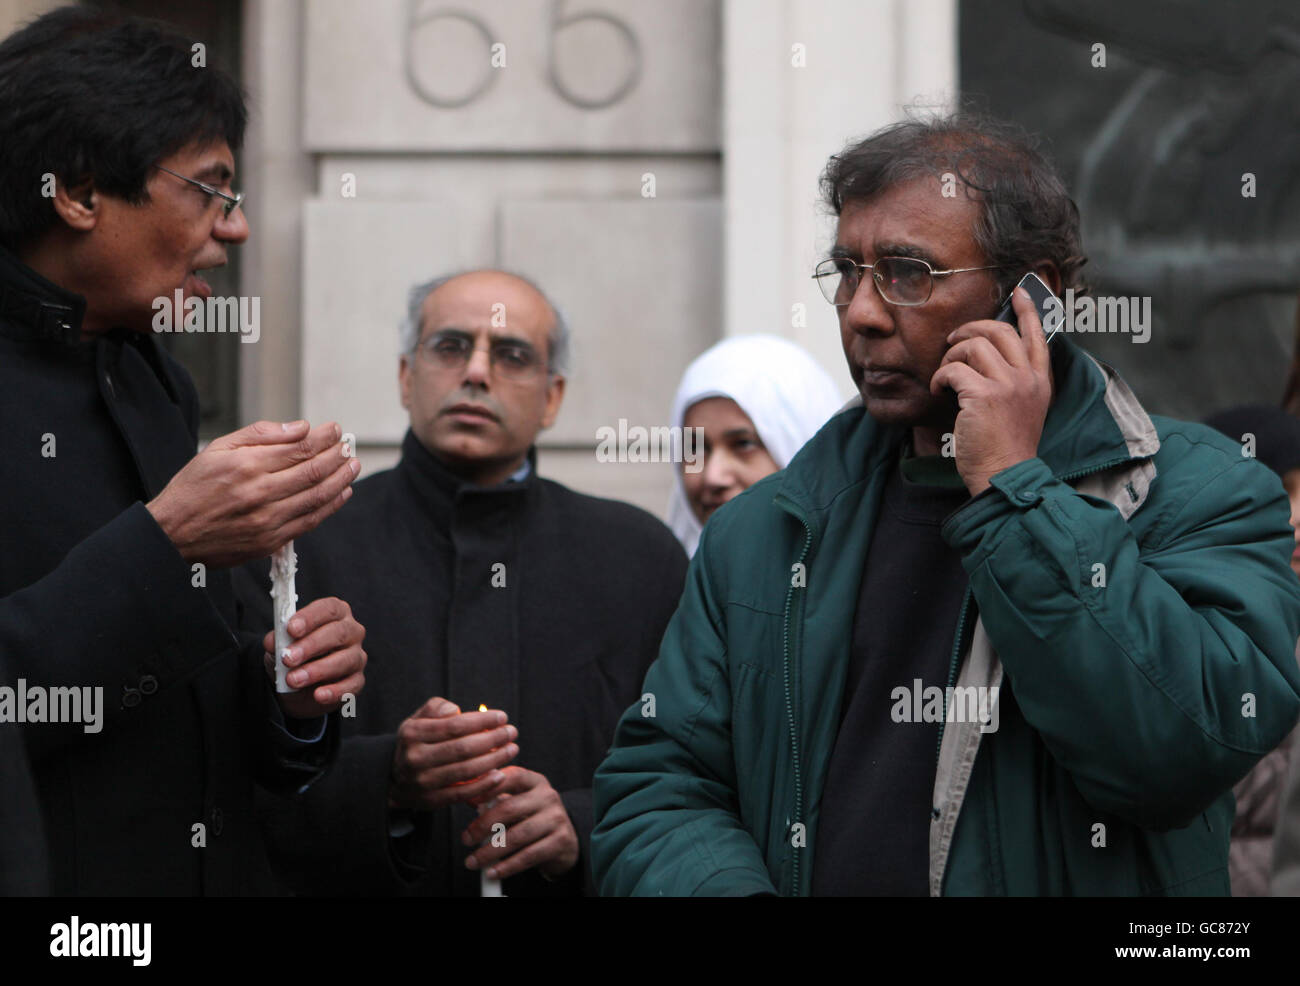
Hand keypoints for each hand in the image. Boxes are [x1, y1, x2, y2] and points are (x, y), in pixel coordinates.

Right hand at [147, 420, 359, 566]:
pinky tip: (342, 492)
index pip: (299, 448)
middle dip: (337, 456)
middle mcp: (260, 492)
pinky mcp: (271, 540)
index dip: (323, 438)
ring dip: (341, 479)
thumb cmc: (193, 489)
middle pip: (313, 471)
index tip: (335, 430)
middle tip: (348, 446)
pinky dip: (331, 505)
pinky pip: (310, 521)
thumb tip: (299, 428)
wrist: (172, 535)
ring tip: (352, 465)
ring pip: (317, 496)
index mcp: (246, 466)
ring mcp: (268, 519)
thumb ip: (260, 435)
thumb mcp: (217, 450)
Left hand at [263, 597, 366, 717]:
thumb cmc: (294, 655)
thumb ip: (277, 640)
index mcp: (335, 614)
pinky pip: (351, 686)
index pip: (329, 609)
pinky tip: (318, 695)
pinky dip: (334, 691)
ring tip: (293, 680)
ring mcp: (357, 656)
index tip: (291, 629)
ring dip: (317, 670)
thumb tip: (273, 641)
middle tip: (289, 658)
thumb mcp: (280, 645)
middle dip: (311, 646)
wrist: (297, 686)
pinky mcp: (357, 681)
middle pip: (338, 633)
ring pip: (345, 660)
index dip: (311, 617)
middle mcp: (351, 632)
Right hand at [389, 699, 517, 810]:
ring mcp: (422, 782)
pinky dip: (484, 785)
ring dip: (494, 760)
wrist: (395, 778)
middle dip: (493, 739)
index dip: (482, 721)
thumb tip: (456, 710)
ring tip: (511, 749)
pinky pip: (462, 793)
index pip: (454, 726)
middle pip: (463, 748)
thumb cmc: (418, 741)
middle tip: (512, 732)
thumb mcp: (419, 719)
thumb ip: (437, 708)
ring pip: (466, 771)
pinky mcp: (431, 801)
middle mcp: (415, 758)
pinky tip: (500, 774)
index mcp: (412, 733)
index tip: (502, 716)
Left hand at [462, 767, 578, 879]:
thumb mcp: (519, 803)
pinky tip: (493, 872)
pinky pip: (528, 856)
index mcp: (535, 782)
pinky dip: (507, 866)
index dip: (490, 787)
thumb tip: (469, 798)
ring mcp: (556, 819)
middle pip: (510, 808)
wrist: (566, 841)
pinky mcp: (560, 841)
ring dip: (490, 851)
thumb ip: (496, 800)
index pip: (513, 776)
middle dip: (483, 825)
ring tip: (473, 861)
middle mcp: (548, 797)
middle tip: (466, 839)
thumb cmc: (534, 819)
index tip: (470, 799)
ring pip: (517, 836)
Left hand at [929, 287, 1052, 495]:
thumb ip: (1015, 383)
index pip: (1036, 335)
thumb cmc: (1006, 448)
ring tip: (944, 377)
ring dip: (951, 357)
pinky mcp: (984, 395)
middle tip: (952, 340)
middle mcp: (1028, 379)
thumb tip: (988, 356)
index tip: (1020, 290)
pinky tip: (938, 391)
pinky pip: (953, 369)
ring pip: (973, 346)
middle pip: (999, 331)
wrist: (1004, 477)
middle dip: (970, 328)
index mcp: (1040, 382)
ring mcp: (1008, 385)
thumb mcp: (1023, 410)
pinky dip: (939, 377)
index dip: (1028, 309)